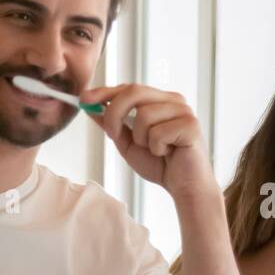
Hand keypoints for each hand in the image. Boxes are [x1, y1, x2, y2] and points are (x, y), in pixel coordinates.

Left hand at [80, 84, 216, 199]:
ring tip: (156, 150)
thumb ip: (112, 125)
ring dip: (142, 139)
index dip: (105, 92)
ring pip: (144, 115)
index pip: (129, 88)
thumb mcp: (128, 143)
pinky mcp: (191, 126)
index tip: (84, 99)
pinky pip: (158, 133)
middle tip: (113, 134)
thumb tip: (91, 109)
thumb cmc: (161, 165)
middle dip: (114, 113)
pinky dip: (157, 148)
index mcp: (160, 101)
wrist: (184, 187)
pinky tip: (168, 154)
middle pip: (134, 92)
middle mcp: (174, 101)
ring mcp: (184, 112)